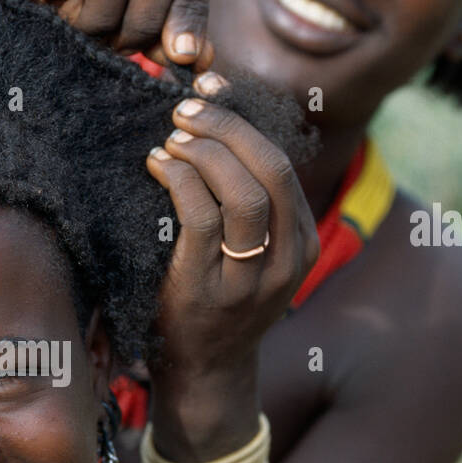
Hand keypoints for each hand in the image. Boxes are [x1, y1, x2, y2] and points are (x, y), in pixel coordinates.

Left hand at [145, 76, 319, 456]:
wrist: (204, 372)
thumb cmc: (216, 300)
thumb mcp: (250, 251)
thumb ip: (246, 201)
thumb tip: (215, 120)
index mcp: (302, 240)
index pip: (284, 162)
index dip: (246, 119)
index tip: (213, 90)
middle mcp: (288, 259)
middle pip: (271, 168)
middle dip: (227, 127)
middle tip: (186, 107)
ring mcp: (252, 279)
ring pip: (242, 193)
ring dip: (204, 152)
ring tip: (173, 136)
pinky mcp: (211, 292)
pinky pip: (202, 220)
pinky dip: (180, 182)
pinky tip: (160, 167)